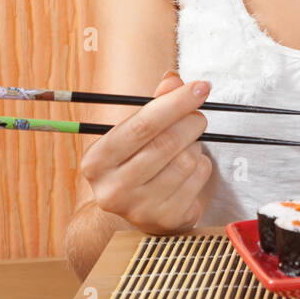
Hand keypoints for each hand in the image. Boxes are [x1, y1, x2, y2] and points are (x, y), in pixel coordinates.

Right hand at [80, 71, 214, 233]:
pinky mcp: (166, 218)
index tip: (200, 87)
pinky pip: (198, 178)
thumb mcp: (138, 132)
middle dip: (191, 122)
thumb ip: (156, 103)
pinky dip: (202, 165)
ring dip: (195, 147)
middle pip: (167, 143)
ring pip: (186, 161)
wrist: (140, 209)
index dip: (175, 103)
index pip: (141, 125)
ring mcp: (139, 208)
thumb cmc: (138, 160)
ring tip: (186, 148)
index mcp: (97, 161)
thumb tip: (173, 80)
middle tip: (198, 116)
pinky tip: (190, 168)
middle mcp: (112, 188)